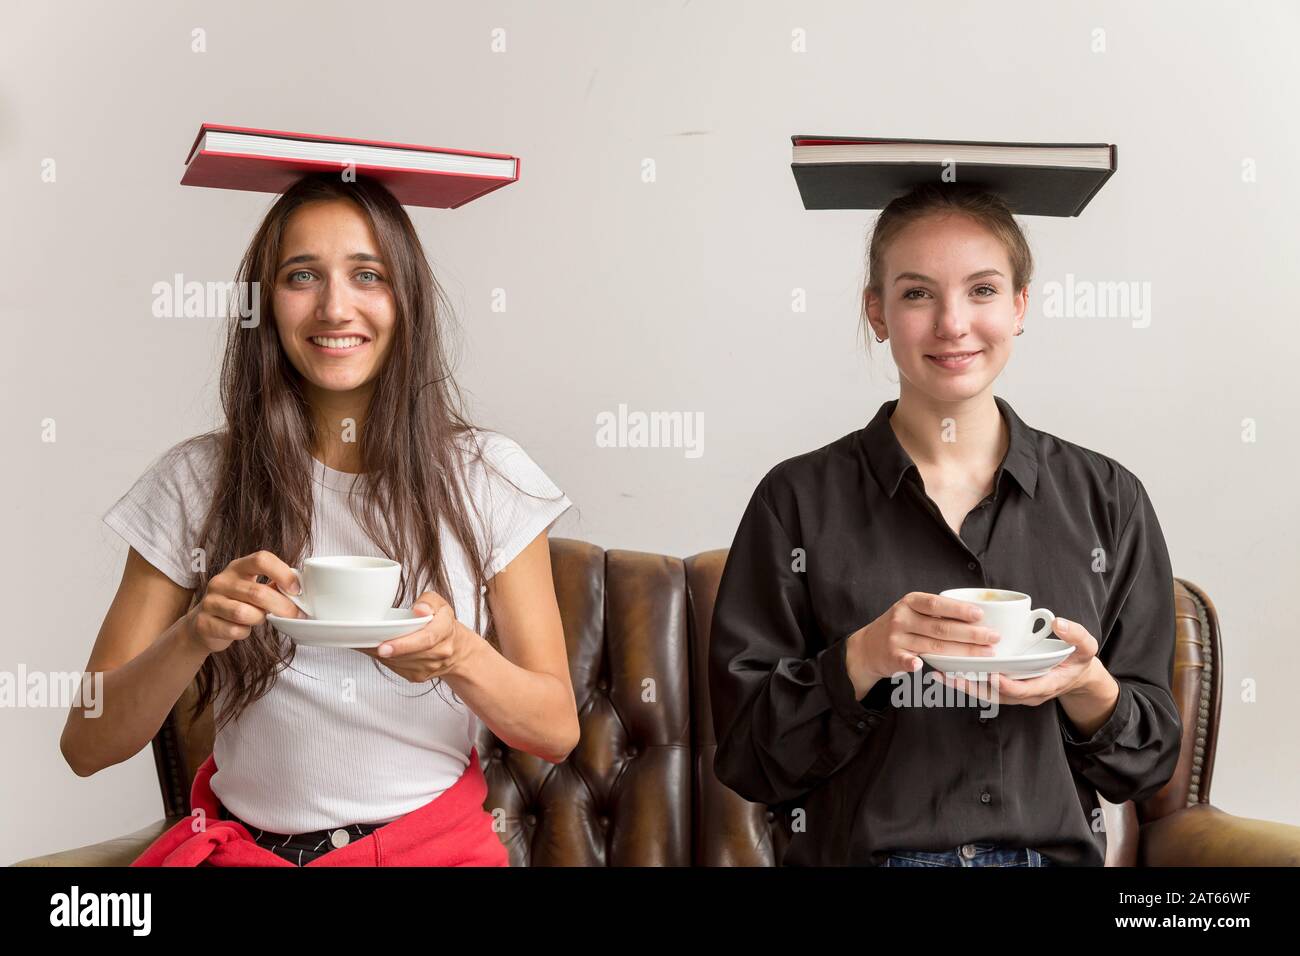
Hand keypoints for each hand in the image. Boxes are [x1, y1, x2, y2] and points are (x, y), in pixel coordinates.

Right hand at [187, 550, 305, 653]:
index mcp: (238, 567)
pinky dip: (244, 633)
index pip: (262, 559)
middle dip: (282, 607)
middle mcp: (221, 581)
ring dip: (259, 619)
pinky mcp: (203, 623)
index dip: (283, 573)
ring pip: (245, 613)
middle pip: (258, 592)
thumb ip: (273, 585)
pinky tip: (242, 629)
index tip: (296, 589)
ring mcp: (210, 601)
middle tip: (295, 615)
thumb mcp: (253, 587)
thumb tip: (301, 591)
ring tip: (259, 618)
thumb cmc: (237, 603)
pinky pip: (234, 631)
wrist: (203, 625)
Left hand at [354, 591, 477, 682]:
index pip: (426, 639)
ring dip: (382, 656)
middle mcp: (441, 651)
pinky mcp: (420, 676)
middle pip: (410, 654)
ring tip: (367, 645)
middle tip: (367, 647)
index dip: (403, 644)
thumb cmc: (441, 622)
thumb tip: (420, 609)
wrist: (455, 647)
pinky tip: (379, 652)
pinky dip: (386, 661)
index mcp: (445, 629)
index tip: (384, 647)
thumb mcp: (439, 603)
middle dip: (386, 652)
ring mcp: (431, 667)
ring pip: (401, 664)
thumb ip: (429, 601)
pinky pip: (398, 670)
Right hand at [848, 591, 1001, 694]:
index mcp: (910, 602)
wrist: (868, 646)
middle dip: (971, 633)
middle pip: (941, 627)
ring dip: (962, 652)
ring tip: (985, 654)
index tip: (981, 615)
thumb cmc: (900, 627)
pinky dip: (912, 663)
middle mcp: (902, 618)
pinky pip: (905, 660)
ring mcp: (896, 638)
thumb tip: (978, 615)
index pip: (937, 604)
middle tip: (993, 638)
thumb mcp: (913, 610)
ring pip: (933, 646)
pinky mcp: (892, 657)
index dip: (959, 609)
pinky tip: (920, 666)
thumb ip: (937, 611)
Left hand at [933, 616, 1101, 705]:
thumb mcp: (1085, 647)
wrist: (1074, 673)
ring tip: (940, 675)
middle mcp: (1026, 693)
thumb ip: (1076, 635)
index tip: (992, 675)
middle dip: (974, 688)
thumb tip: (1058, 623)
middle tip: (952, 676)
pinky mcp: (1005, 687)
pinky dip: (965, 681)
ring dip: (963, 686)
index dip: (1007, 685)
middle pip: (996, 696)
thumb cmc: (1077, 659)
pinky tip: (946, 671)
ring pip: (985, 694)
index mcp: (1045, 685)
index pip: (1023, 690)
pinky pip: (983, 687)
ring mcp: (1014, 692)